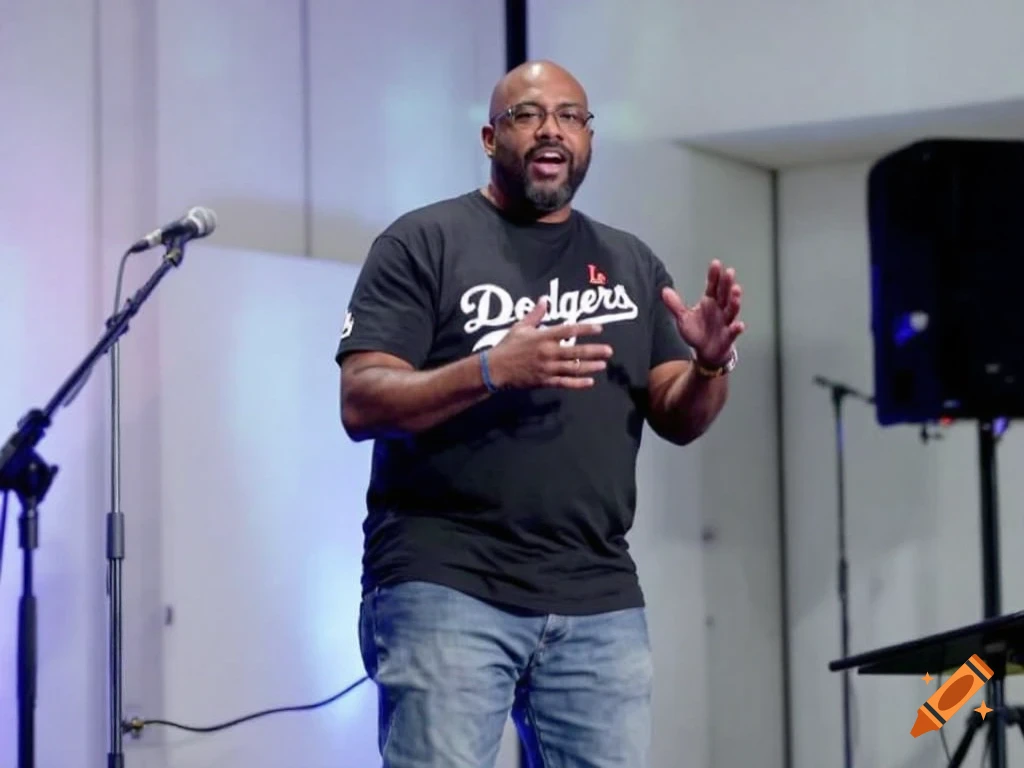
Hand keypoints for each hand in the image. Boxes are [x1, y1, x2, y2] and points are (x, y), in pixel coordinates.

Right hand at [487, 298, 613, 388]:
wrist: (495, 369)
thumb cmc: (508, 346)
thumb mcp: (520, 327)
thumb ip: (535, 314)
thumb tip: (544, 299)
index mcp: (543, 337)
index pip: (569, 330)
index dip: (585, 329)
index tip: (599, 328)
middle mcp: (548, 352)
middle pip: (576, 351)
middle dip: (594, 351)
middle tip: (609, 350)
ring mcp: (548, 368)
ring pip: (573, 368)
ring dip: (590, 366)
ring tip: (603, 365)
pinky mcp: (545, 381)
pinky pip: (564, 383)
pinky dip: (578, 383)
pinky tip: (590, 382)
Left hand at [661, 259, 744, 366]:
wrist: (706, 352)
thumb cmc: (698, 332)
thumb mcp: (683, 318)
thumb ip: (675, 305)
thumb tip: (664, 290)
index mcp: (710, 302)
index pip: (713, 286)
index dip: (714, 275)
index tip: (715, 264)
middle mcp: (720, 309)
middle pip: (724, 294)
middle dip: (727, 283)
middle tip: (729, 272)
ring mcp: (725, 322)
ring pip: (731, 310)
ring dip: (735, 300)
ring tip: (736, 291)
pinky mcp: (728, 336)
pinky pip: (733, 332)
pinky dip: (737, 328)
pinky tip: (739, 325)